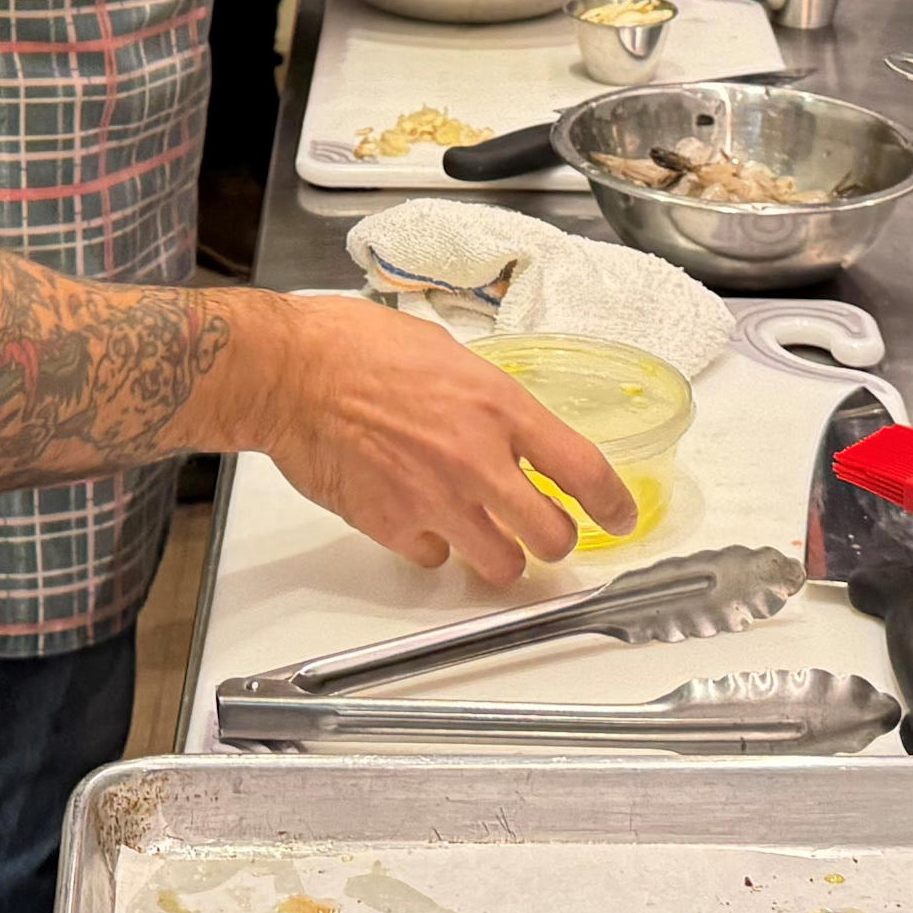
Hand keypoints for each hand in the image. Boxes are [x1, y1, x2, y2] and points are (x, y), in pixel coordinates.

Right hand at [242, 295, 633, 580]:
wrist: (291, 373)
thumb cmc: (355, 347)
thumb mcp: (447, 354)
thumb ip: (488, 401)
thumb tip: (510, 430)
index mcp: (498, 405)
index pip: (583, 469)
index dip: (613, 502)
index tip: (621, 515)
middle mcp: (476, 459)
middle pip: (553, 536)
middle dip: (556, 540)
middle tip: (546, 532)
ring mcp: (436, 499)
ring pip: (502, 565)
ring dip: (500, 554)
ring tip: (484, 534)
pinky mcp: (394, 526)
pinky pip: (436, 558)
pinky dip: (434, 546)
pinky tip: (419, 515)